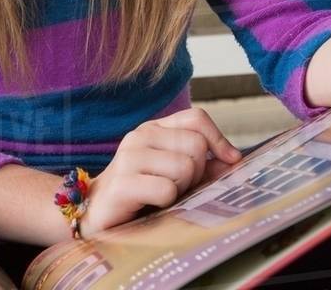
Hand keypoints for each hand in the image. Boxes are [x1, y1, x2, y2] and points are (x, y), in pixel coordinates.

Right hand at [77, 108, 241, 238]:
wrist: (96, 213)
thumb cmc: (141, 193)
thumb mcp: (172, 172)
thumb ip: (202, 165)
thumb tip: (234, 160)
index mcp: (154, 128)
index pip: (196, 118)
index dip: (219, 140)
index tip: (230, 161)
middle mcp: (140, 136)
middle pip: (196, 146)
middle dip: (197, 173)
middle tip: (178, 187)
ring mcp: (129, 157)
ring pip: (185, 167)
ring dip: (181, 189)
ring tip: (162, 196)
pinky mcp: (123, 183)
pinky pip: (166, 190)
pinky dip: (166, 202)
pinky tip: (151, 205)